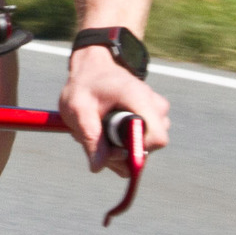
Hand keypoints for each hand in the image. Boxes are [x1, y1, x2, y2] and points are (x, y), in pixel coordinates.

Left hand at [61, 45, 170, 177]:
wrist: (94, 67)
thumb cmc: (85, 84)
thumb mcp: (78, 109)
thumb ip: (90, 137)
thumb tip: (98, 167)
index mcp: (140, 99)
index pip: (158, 139)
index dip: (137, 151)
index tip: (114, 148)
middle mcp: (155, 106)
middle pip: (150, 147)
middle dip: (123, 151)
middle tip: (97, 137)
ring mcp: (156, 112)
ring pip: (145, 146)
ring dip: (120, 147)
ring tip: (99, 129)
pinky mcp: (152, 118)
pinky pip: (142, 141)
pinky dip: (123, 142)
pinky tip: (107, 129)